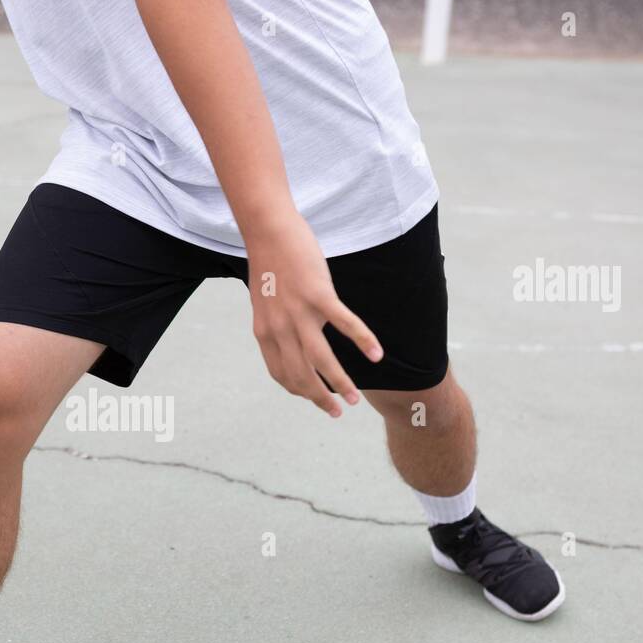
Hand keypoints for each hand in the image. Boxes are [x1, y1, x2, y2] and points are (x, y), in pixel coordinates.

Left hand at [246, 212, 382, 416]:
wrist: (267, 231)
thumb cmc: (269, 264)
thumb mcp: (265, 303)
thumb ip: (275, 324)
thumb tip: (291, 339)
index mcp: (265, 333)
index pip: (282, 374)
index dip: (299, 391)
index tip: (315, 398)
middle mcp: (279, 329)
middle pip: (302, 375)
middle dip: (321, 398)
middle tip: (337, 412)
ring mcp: (299, 313)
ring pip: (322, 360)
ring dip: (340, 384)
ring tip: (353, 400)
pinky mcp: (318, 295)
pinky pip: (345, 325)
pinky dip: (363, 341)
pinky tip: (377, 355)